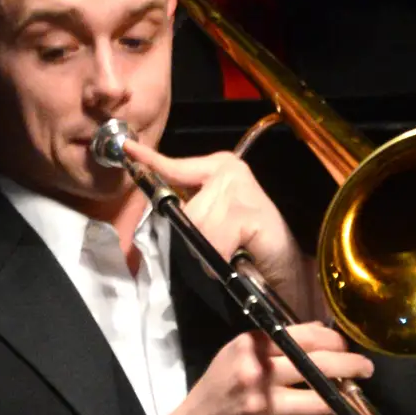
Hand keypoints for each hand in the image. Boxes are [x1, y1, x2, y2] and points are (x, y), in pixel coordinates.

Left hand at [121, 137, 317, 318]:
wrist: (287, 266)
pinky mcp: (252, 213)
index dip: (150, 161)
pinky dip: (220, 256)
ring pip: (197, 226)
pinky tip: (239, 253)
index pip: (176, 165)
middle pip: (183, 210)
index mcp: (219, 167)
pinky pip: (214, 241)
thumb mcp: (213, 215)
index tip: (127, 149)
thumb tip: (157, 201)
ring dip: (209, 248)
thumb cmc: (247, 242)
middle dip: (195, 234)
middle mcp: (230, 171)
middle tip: (223, 241)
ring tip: (232, 248)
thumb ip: (189, 203)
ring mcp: (242, 190)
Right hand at [129, 321, 370, 414]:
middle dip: (350, 367)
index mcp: (246, 349)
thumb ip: (272, 344)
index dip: (332, 341)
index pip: (302, 337)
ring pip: (322, 400)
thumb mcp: (233, 358)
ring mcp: (264, 405)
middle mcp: (255, 373)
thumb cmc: (215, 392)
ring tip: (341, 397)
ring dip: (338, 399)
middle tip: (364, 369)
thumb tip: (319, 332)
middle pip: (318, 366)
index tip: (344, 346)